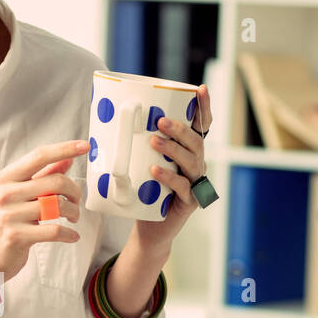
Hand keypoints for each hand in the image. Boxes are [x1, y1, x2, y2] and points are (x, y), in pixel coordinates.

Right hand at [0, 139, 88, 282]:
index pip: (39, 156)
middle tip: (76, 200)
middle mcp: (6, 193)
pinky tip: (72, 235)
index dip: (64, 149)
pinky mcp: (16, 236)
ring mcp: (9, 215)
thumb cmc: (7, 220)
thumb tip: (67, 159)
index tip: (84, 146)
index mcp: (7, 178)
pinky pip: (54, 231)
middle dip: (74, 191)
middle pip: (55, 182)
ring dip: (73, 212)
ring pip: (58, 206)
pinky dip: (69, 233)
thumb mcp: (20, 193)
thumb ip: (43, 175)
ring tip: (73, 217)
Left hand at [134, 84, 212, 254]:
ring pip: (191, 161)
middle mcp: (196, 165)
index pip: (201, 126)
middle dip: (179, 129)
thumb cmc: (145, 191)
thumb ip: (139, 143)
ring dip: (173, 149)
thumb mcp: (143, 163)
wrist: (148, 228)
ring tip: (154, 142)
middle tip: (160, 121)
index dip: (204, 108)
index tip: (200, 89)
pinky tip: (155, 170)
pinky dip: (168, 177)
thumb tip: (113, 116)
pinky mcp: (189, 202)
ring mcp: (195, 183)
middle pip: (196, 142)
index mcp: (188, 151)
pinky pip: (182, 186)